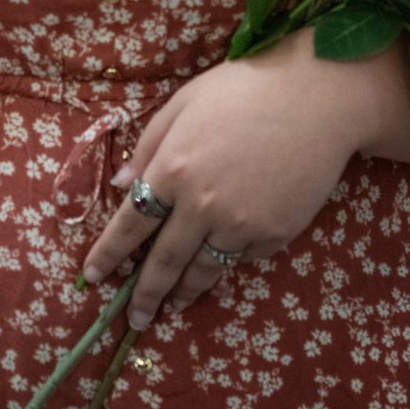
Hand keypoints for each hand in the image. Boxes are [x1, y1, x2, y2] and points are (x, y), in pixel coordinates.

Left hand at [81, 30, 375, 330]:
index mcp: (172, 168)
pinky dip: (228, 260)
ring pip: (203, 271)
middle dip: (144, 294)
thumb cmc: (244, 89)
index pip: (130, 225)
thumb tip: (120, 188)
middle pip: (164, 262)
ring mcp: (240, 224)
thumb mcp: (184, 103)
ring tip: (172, 306)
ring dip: (183, 293)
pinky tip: (223, 259)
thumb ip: (149, 147)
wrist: (317, 97)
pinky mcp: (274, 234)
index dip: (108, 254)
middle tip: (132, 319)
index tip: (92, 276)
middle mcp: (201, 205)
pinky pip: (242, 256)